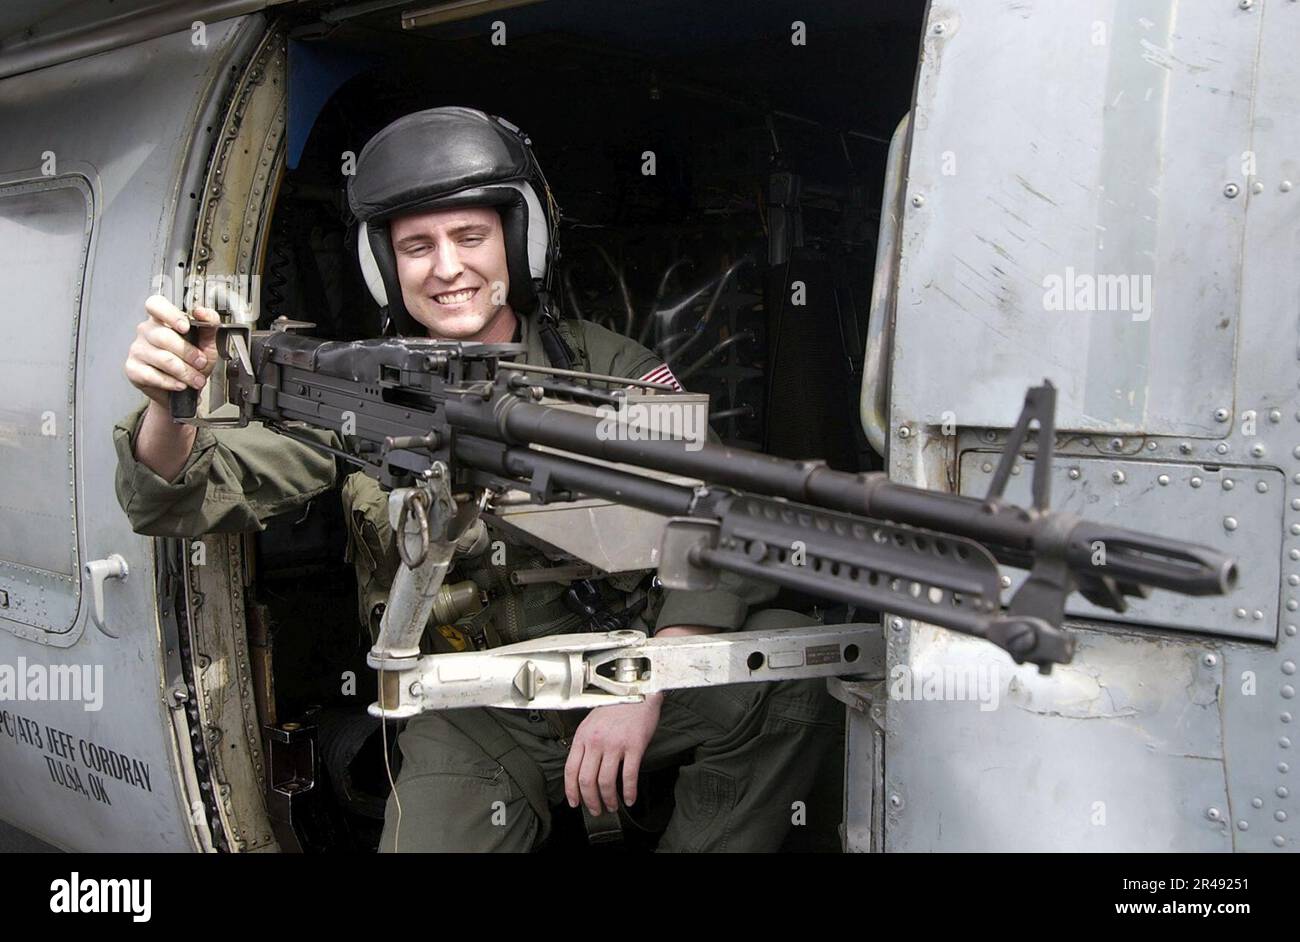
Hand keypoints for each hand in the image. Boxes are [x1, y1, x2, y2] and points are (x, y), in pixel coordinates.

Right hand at [124, 295, 219, 408]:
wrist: (185, 388)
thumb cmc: (192, 362)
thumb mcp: (207, 342)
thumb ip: (209, 324)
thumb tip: (202, 312)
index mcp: (162, 319)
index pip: (156, 305)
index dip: (170, 314)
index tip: (185, 327)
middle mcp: (147, 331)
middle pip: (163, 336)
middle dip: (188, 353)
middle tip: (200, 363)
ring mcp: (137, 350)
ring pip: (162, 358)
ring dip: (184, 372)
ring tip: (195, 379)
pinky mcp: (133, 369)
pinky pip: (152, 375)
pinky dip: (171, 382)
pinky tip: (180, 384)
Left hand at [564, 694, 662, 814]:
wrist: (638, 691)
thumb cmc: (616, 707)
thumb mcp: (592, 722)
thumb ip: (586, 743)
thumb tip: (581, 768)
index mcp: (583, 736)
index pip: (571, 769)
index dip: (571, 790)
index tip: (575, 803)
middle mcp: (596, 741)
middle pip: (586, 780)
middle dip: (590, 801)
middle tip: (595, 810)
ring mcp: (615, 744)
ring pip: (606, 781)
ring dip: (608, 800)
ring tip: (612, 807)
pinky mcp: (634, 746)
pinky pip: (629, 776)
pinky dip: (629, 792)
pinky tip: (630, 799)